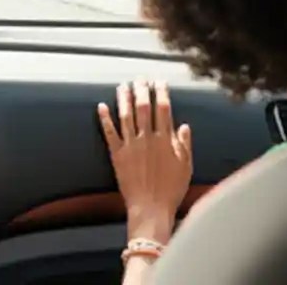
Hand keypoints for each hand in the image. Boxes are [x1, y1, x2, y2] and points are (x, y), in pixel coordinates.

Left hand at [97, 80, 192, 241]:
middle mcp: (147, 139)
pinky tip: (100, 106)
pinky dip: (104, 118)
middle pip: (143, 107)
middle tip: (139, 78)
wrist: (150, 208)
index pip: (163, 109)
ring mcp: (131, 145)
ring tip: (122, 85)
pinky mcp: (117, 155)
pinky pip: (109, 133)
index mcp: (165, 140)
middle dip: (141, 90)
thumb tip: (184, 125)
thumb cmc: (171, 190)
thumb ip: (184, 144)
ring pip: (126, 115)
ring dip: (123, 98)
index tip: (159, 82)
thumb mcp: (186, 167)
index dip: (161, 93)